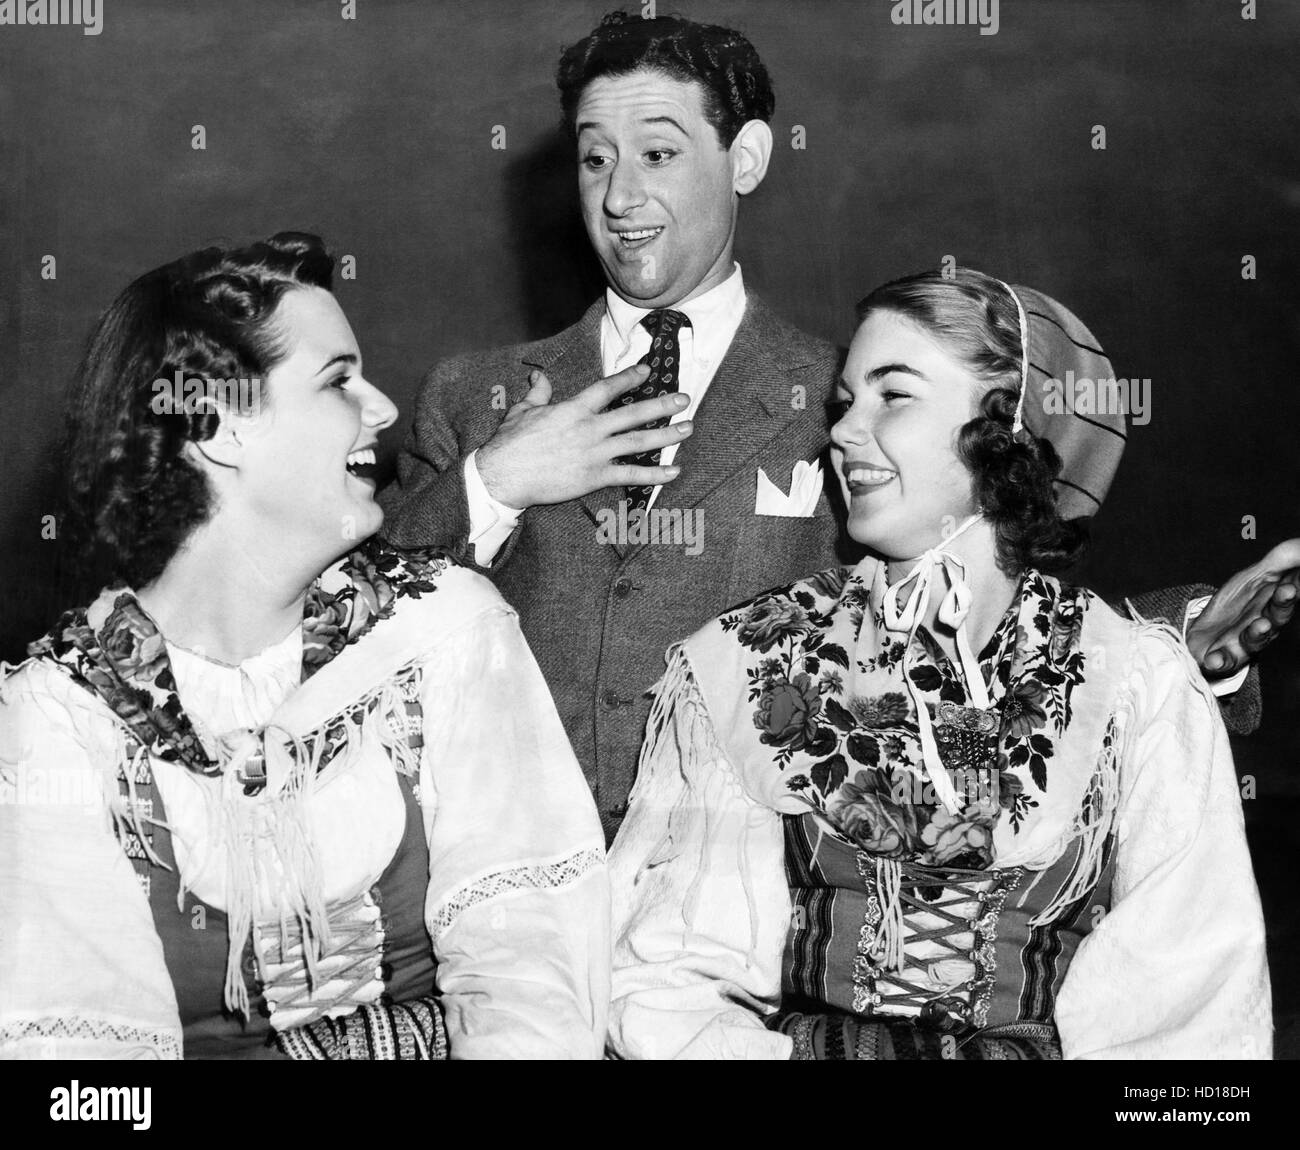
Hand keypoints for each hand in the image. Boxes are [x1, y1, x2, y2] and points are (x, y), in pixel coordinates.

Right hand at [475, 363, 692, 508]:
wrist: (503, 475)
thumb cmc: (510, 443)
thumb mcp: (522, 410)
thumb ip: (538, 392)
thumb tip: (540, 376)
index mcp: (573, 408)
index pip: (608, 388)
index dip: (630, 378)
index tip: (648, 371)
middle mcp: (590, 428)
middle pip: (634, 413)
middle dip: (662, 405)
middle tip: (684, 399)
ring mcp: (595, 453)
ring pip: (639, 441)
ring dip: (667, 435)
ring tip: (687, 428)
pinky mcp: (594, 477)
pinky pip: (631, 475)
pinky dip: (654, 475)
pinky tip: (674, 472)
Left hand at [1185, 538, 1299, 676]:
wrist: (1205, 637)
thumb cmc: (1238, 604)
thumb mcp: (1256, 575)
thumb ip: (1283, 558)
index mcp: (1275, 603)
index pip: (1292, 591)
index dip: (1296, 586)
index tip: (1296, 579)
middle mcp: (1266, 624)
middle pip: (1279, 615)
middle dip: (1284, 603)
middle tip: (1289, 590)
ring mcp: (1245, 643)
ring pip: (1256, 639)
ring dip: (1259, 632)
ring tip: (1261, 624)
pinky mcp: (1224, 658)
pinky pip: (1223, 661)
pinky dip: (1220, 660)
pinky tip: (1216, 658)